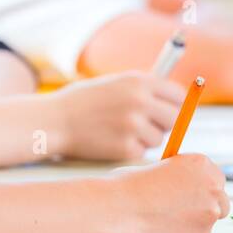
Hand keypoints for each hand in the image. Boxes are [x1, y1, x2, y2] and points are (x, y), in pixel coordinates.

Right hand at [51, 72, 186, 160]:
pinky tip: (110, 141)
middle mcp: (140, 101)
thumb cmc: (83, 102)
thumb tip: (173, 100)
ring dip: (145, 138)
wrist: (54, 121)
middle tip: (148, 125)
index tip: (172, 110)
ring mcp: (133, 126)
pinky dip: (130, 149)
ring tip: (120, 131)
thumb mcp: (113, 83)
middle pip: (175, 118)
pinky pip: (141, 151)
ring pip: (159, 138)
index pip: (178, 94)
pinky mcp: (125, 147)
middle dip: (164, 123)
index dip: (176, 104)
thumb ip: (142, 89)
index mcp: (138, 82)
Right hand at [105, 154, 228, 232]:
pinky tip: (161, 231)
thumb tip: (177, 186)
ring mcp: (209, 214)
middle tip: (180, 208)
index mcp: (200, 164)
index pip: (214, 175)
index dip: (199, 184)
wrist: (116, 211)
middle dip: (203, 204)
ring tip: (163, 220)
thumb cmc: (126, 187)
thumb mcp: (153, 168)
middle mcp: (212, 187)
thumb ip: (173, 176)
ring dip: (193, 221)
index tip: (187, 190)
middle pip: (219, 198)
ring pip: (208, 220)